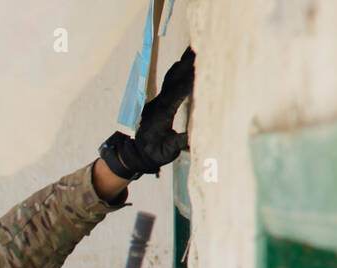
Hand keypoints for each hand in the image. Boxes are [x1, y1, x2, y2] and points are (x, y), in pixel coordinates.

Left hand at [98, 47, 193, 180]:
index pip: (178, 92)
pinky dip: (176, 71)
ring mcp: (157, 100)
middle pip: (174, 78)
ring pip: (170, 77)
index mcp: (162, 113)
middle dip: (187, 63)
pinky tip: (181, 63)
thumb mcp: (167, 151)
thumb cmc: (152, 153)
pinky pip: (168, 82)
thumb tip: (197, 137)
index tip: (203, 67)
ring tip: (193, 49)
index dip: (190, 79)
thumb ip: (180, 142)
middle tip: (200, 46)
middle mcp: (159, 102)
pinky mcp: (158, 101)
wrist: (134, 153)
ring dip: (182, 63)